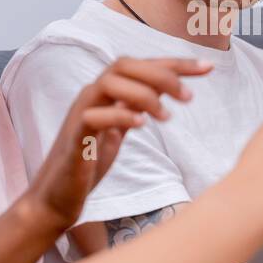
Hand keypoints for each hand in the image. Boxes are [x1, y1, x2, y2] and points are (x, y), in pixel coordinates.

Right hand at [24, 57, 212, 232]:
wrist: (55, 198)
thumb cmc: (86, 165)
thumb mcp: (117, 133)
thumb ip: (133, 110)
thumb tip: (159, 95)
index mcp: (104, 95)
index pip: (141, 66)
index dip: (175, 64)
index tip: (208, 67)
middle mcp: (91, 97)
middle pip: (125, 64)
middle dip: (162, 73)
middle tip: (189, 96)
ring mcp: (80, 115)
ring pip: (109, 82)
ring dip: (144, 94)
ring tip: (167, 116)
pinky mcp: (74, 140)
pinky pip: (93, 116)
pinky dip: (119, 115)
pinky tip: (142, 124)